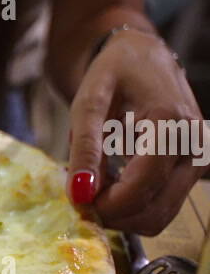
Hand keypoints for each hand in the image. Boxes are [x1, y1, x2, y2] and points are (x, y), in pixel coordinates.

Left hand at [67, 28, 204, 235]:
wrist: (141, 56)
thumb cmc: (113, 73)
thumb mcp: (88, 102)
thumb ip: (84, 147)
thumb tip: (79, 193)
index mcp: (173, 124)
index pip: (142, 185)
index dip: (105, 204)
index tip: (75, 200)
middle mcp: (196, 146)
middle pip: (153, 210)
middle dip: (111, 213)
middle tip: (81, 194)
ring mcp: (199, 161)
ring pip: (158, 216)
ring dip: (121, 213)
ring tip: (96, 185)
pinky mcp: (191, 171)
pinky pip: (160, 207)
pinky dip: (132, 207)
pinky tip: (112, 184)